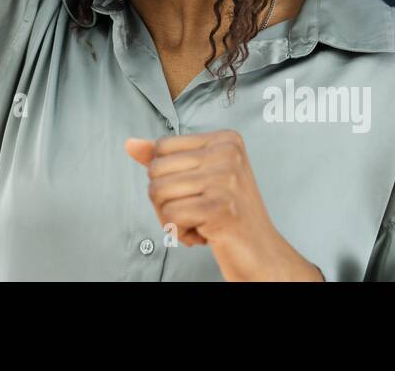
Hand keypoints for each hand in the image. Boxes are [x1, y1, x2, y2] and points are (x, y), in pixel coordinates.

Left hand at [126, 130, 321, 280]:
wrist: (263, 255)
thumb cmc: (229, 216)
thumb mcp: (199, 179)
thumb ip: (166, 160)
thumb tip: (131, 144)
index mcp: (225, 139)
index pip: (162, 147)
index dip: (166, 177)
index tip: (194, 193)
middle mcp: (228, 153)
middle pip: (156, 169)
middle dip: (165, 200)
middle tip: (196, 213)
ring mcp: (225, 179)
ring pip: (158, 192)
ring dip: (172, 218)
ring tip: (201, 223)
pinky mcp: (220, 208)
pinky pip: (169, 216)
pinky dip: (179, 232)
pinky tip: (204, 235)